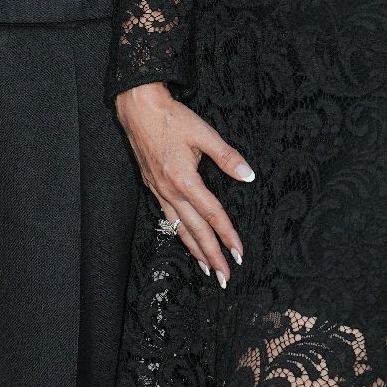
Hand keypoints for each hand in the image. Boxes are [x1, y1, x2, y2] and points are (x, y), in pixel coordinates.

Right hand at [115, 82, 253, 287]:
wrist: (138, 109)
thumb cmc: (171, 118)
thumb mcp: (204, 133)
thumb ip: (227, 157)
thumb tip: (248, 176)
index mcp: (184, 179)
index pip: (212, 214)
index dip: (227, 235)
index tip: (239, 253)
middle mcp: (170, 191)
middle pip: (195, 230)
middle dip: (211, 256)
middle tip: (225, 277)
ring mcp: (159, 191)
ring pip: (179, 229)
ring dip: (194, 251)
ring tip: (206, 269)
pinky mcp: (153, 187)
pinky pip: (168, 218)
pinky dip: (179, 234)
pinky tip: (185, 240)